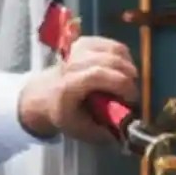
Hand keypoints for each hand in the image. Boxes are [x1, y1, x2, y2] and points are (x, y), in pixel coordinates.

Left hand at [18, 35, 138, 142]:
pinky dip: (124, 56)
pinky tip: (121, 69)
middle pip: (110, 60)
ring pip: (115, 50)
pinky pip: (113, 44)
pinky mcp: (85, 43)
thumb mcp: (79, 129)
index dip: (121, 84)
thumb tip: (126, 130)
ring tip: (127, 81)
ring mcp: (77, 50)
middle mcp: (71, 64)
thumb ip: (102, 131)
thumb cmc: (64, 113)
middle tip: (131, 93)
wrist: (44, 96)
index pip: (98, 75)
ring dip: (129, 66)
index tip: (132, 99)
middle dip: (129, 76)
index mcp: (68, 86)